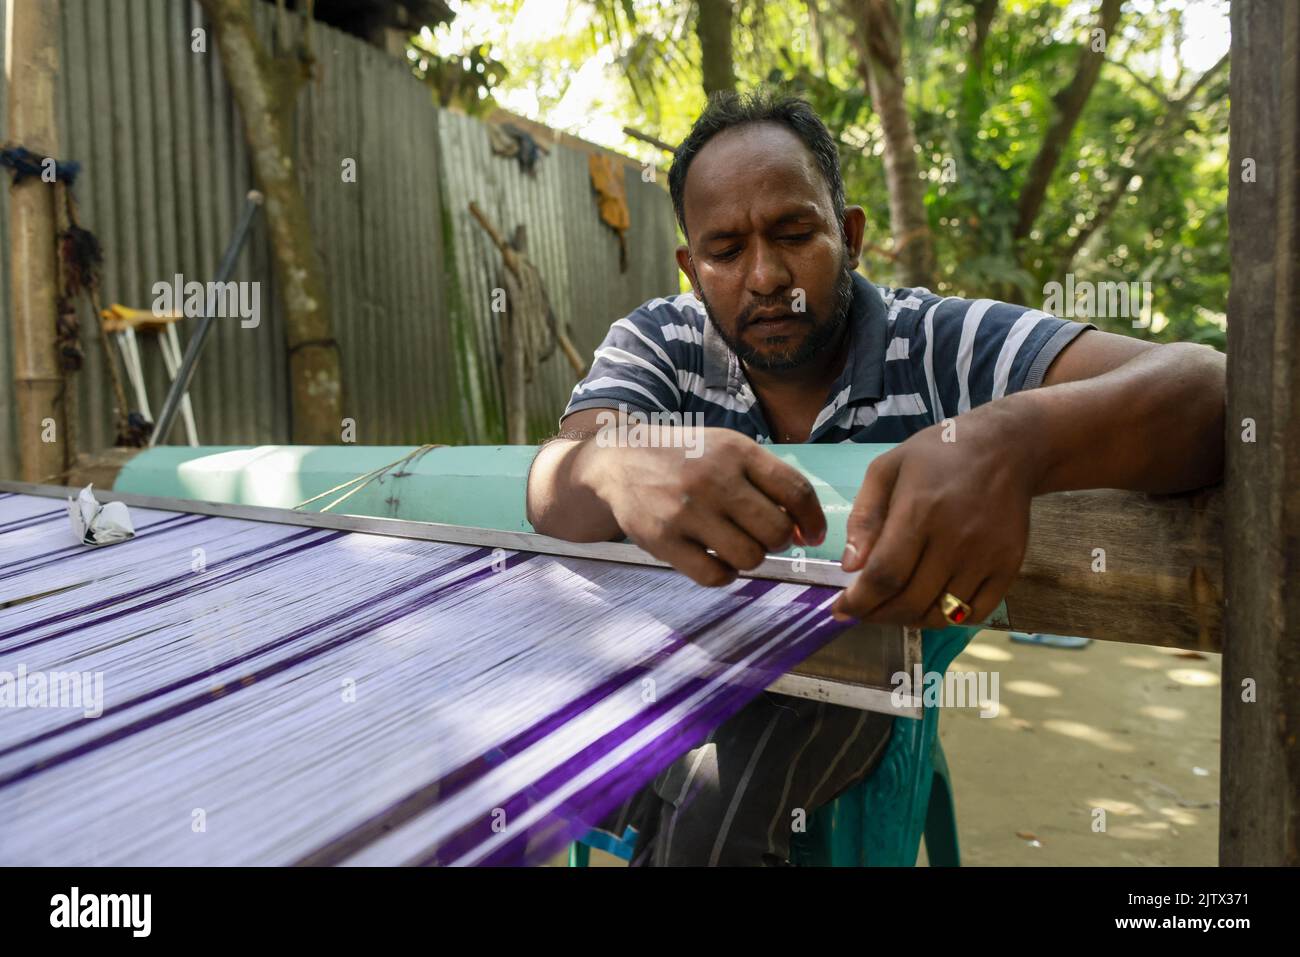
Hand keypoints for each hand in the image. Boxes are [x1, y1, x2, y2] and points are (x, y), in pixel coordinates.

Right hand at [588, 428, 826, 585]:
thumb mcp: (727, 450)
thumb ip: (767, 480)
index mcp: (736, 452)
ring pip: (750, 557)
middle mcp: (713, 479)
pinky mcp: (663, 540)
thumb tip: (807, 530)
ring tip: (735, 545)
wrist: (621, 460)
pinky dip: (725, 575)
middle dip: (778, 541)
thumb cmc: (687, 458)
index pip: (796, 491)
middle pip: (777, 531)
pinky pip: (715, 577)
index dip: (813, 520)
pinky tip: (717, 561)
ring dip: (750, 558)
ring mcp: (686, 512)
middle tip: (763, 536)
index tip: (811, 535)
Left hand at [830, 406, 1038, 627]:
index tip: (841, 610)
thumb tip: (850, 567)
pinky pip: (975, 613)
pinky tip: (930, 603)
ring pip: (941, 614)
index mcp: (920, 511)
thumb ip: (863, 518)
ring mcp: (986, 556)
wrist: (1004, 448)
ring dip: (909, 620)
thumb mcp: (886, 469)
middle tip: (864, 611)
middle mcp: (955, 539)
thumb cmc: (937, 456)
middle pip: (910, 602)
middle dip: (878, 615)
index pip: (884, 576)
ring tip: (893, 607)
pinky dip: (947, 618)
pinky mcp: (1009, 566)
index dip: (859, 602)